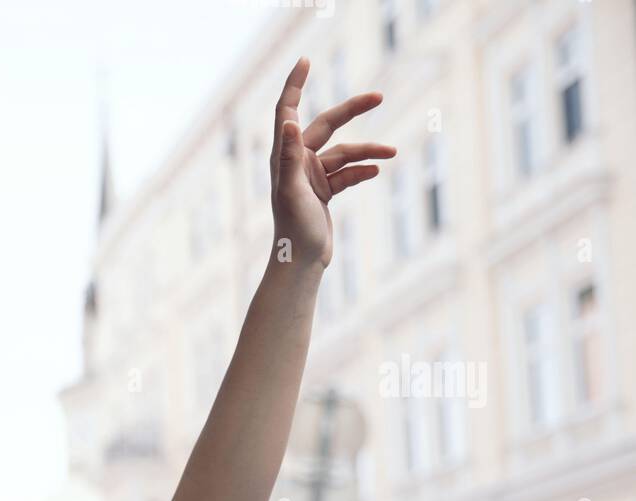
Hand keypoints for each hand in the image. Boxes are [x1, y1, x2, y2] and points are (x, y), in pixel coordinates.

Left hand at [270, 57, 393, 268]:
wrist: (300, 264)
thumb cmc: (293, 230)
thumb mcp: (291, 192)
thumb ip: (289, 157)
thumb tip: (288, 123)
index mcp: (284, 158)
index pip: (287, 112)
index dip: (294, 86)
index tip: (306, 62)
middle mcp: (296, 164)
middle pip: (327, 126)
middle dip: (353, 111)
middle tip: (379, 96)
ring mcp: (311, 178)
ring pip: (344, 153)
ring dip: (368, 151)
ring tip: (392, 152)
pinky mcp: (324, 193)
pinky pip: (347, 174)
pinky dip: (362, 170)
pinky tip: (377, 170)